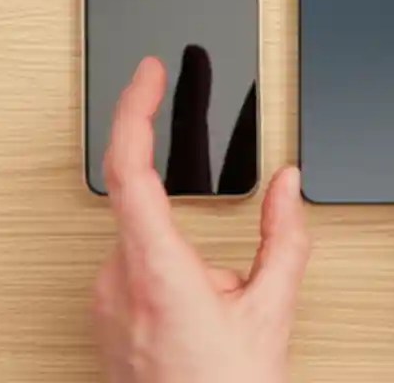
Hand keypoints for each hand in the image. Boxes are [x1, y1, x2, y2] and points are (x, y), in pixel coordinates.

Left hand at [94, 58, 309, 382]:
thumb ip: (284, 236)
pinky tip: (198, 317)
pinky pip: (133, 270)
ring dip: (185, 257)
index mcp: (156, 270)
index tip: (148, 75)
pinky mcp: (104, 319)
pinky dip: (170, 276)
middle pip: (144, 205)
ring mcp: (105, 303)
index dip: (136, 109)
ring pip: (144, 241)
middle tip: (227, 269)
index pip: (130, 167)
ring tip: (220, 312)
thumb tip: (288, 186)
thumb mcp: (271, 311)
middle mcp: (117, 282)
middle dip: (193, 221)